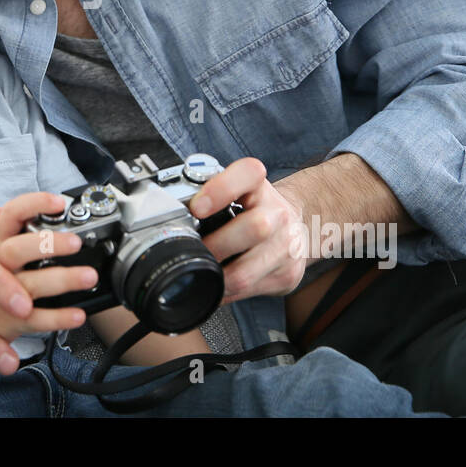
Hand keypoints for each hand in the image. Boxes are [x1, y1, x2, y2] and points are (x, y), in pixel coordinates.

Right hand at [0, 192, 94, 342]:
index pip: (11, 214)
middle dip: (48, 244)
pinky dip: (59, 317)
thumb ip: (21, 231)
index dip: (34, 204)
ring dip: (63, 280)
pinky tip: (78, 314)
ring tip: (89, 276)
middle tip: (76, 242)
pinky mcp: (9, 321)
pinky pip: (37, 319)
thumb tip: (59, 209)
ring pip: (30, 284)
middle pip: (16, 250)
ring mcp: (2, 294)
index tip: (59, 202)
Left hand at [190, 157, 306, 301]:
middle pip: (254, 228)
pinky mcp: (288, 274)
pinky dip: (226, 292)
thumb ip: (208, 194)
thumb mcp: (236, 190)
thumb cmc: (254, 207)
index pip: (248, 174)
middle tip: (195, 252)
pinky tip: (219, 285)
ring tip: (202, 272)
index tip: (197, 207)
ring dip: (216, 278)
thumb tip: (168, 213)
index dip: (222, 188)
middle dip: (215, 247)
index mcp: (259, 185)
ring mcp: (286, 246)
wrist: (298, 225)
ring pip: (246, 271)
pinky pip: (249, 291)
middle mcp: (278, 213)